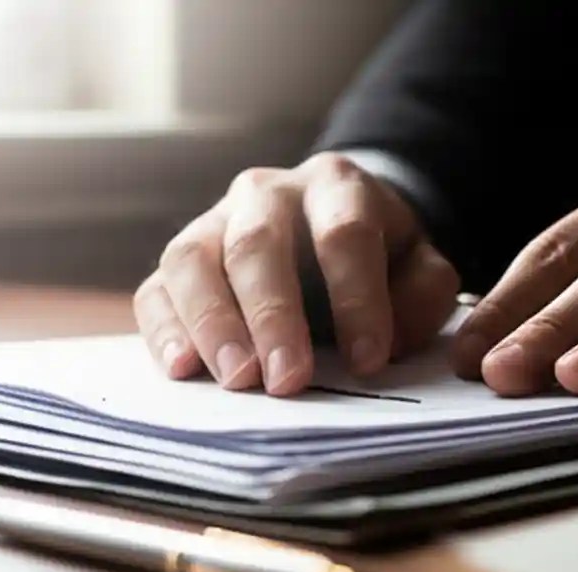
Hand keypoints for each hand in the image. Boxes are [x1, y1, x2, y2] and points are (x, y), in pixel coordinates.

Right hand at [133, 153, 460, 394]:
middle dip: (272, 316)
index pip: (344, 233)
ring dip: (212, 324)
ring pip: (193, 260)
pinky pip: (155, 290)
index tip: (368, 362)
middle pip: (256, 244)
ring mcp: (211, 223)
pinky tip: (182, 368)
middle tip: (287, 380)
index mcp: (334, 185)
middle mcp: (264, 194)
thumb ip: (422, 294)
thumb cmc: (373, 255)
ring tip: (236, 379)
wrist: (322, 223)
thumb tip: (390, 341)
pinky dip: (164, 330)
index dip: (357, 298)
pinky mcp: (176, 262)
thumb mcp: (417, 263)